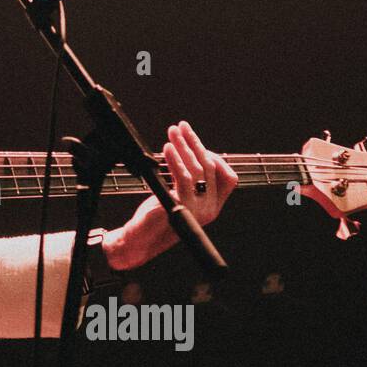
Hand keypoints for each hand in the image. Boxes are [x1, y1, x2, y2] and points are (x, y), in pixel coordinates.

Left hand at [104, 121, 237, 270]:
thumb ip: (187, 180)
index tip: (194, 141)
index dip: (214, 156)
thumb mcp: (177, 195)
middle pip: (210, 168)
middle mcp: (210, 208)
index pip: (227, 177)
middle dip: (195, 143)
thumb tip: (189, 151)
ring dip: (184, 146)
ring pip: (198, 170)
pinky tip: (167, 148)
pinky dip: (176, 160)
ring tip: (172, 132)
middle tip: (181, 127)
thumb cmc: (155, 216)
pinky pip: (184, 178)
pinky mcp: (183, 207)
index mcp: (213, 206)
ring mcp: (198, 209)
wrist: (139, 240)